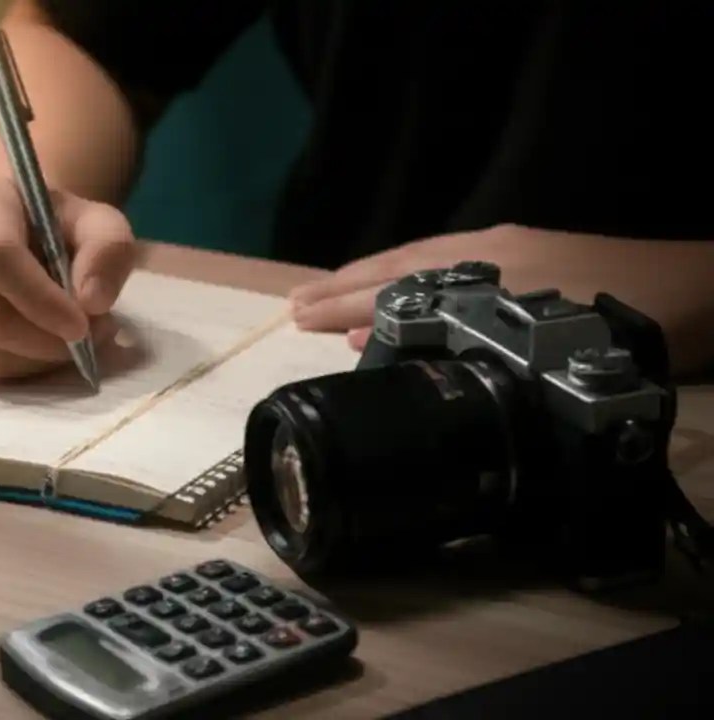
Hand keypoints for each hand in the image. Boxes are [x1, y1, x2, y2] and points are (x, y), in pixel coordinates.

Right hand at [0, 176, 135, 378]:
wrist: (15, 229)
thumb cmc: (56, 225)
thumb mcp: (97, 223)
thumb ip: (108, 250)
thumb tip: (92, 302)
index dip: (40, 300)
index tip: (81, 326)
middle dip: (38, 340)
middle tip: (82, 342)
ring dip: (29, 361)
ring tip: (64, 343)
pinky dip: (10, 369)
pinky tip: (34, 348)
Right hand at [288, 224, 713, 373]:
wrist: (702, 293)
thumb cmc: (623, 323)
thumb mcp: (528, 343)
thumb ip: (446, 340)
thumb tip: (368, 334)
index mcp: (480, 266)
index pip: (391, 283)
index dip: (342, 301)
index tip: (296, 313)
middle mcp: (487, 252)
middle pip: (398, 266)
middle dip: (343, 285)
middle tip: (293, 303)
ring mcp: (510, 252)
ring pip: (421, 262)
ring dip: (370, 280)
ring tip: (330, 294)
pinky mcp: (531, 258)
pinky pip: (447, 264)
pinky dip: (409, 277)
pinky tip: (408, 293)